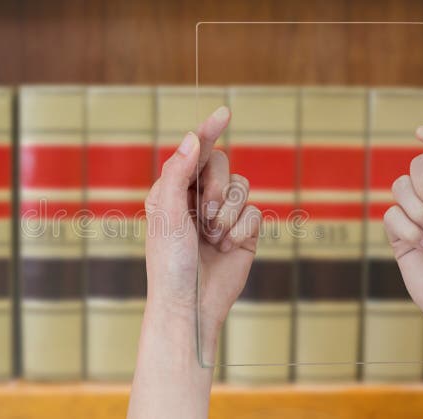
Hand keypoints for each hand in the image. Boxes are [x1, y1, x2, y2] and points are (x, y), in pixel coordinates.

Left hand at [144, 106, 259, 360]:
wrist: (190, 303)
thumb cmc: (169, 262)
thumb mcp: (167, 213)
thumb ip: (177, 173)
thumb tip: (192, 138)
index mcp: (174, 190)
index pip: (195, 151)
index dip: (210, 131)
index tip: (225, 112)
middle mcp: (199, 199)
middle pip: (222, 165)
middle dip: (216, 188)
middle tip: (205, 214)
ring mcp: (223, 215)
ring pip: (242, 187)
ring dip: (228, 213)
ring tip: (212, 237)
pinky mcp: (244, 232)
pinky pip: (255, 212)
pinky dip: (241, 229)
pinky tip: (226, 247)